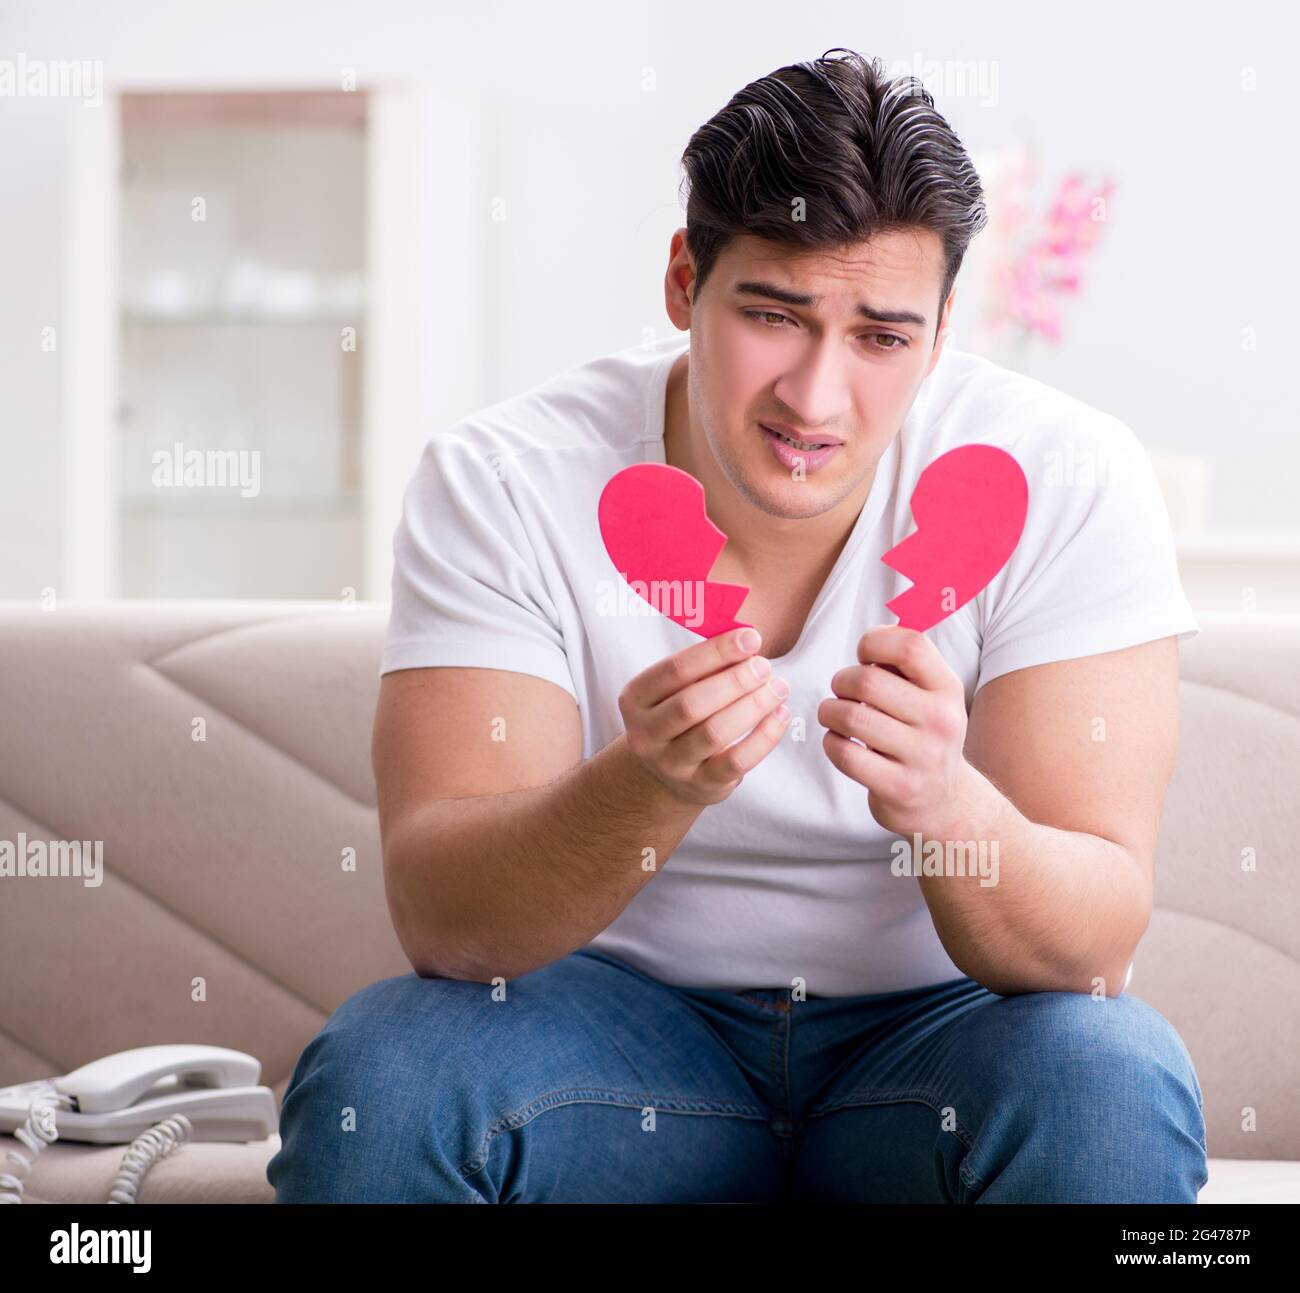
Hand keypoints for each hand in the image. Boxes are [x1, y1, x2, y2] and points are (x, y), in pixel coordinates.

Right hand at [619, 627, 791, 806]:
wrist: (666, 774)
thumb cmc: (680, 716)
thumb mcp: (676, 689)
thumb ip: (704, 666)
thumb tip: (748, 641)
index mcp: (635, 699)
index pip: (674, 671)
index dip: (715, 652)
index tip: (750, 637)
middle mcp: (646, 734)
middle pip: (692, 704)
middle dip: (734, 681)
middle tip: (765, 666)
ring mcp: (671, 765)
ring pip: (714, 733)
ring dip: (753, 706)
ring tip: (779, 687)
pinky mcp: (701, 786)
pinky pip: (736, 762)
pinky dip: (764, 737)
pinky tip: (781, 715)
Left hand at [817, 625, 973, 835]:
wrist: (944, 801)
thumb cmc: (923, 734)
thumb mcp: (931, 693)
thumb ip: (908, 656)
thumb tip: (900, 603)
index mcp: (948, 688)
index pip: (909, 645)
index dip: (874, 642)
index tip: (864, 656)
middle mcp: (941, 720)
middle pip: (868, 681)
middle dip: (841, 681)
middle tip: (841, 691)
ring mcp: (923, 757)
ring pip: (851, 717)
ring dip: (829, 712)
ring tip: (834, 715)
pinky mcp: (900, 787)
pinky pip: (845, 754)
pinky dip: (831, 743)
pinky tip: (839, 742)